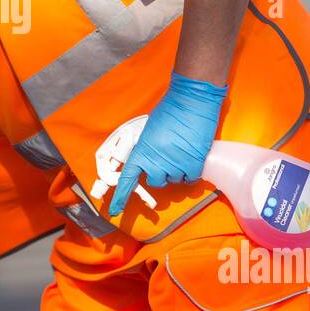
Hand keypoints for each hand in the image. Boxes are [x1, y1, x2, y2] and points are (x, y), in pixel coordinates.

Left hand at [109, 73, 227, 215]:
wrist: (191, 100)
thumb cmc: (170, 110)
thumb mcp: (150, 130)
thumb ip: (148, 148)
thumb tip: (151, 158)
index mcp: (142, 151)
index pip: (127, 179)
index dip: (121, 197)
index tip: (115, 210)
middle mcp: (156, 161)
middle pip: (155, 182)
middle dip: (159, 173)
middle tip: (167, 159)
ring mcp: (175, 164)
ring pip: (174, 181)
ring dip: (177, 171)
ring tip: (181, 153)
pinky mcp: (193, 164)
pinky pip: (190, 179)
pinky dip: (191, 173)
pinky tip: (191, 160)